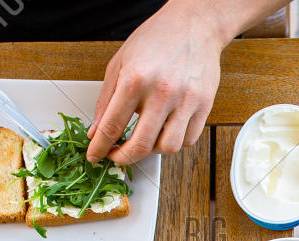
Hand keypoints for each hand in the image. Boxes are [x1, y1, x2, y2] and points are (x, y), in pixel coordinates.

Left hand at [86, 1, 231, 164]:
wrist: (194, 24)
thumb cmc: (157, 39)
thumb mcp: (120, 62)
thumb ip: (106, 99)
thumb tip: (96, 131)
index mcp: (135, 79)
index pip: (112, 126)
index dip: (100, 147)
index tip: (95, 156)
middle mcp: (161, 92)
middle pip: (140, 145)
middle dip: (123, 158)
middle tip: (117, 156)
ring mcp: (185, 100)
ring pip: (168, 148)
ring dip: (153, 150)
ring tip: (146, 137)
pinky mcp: (204, 105)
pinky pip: (188, 140)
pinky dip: (175, 140)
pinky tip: (167, 128)